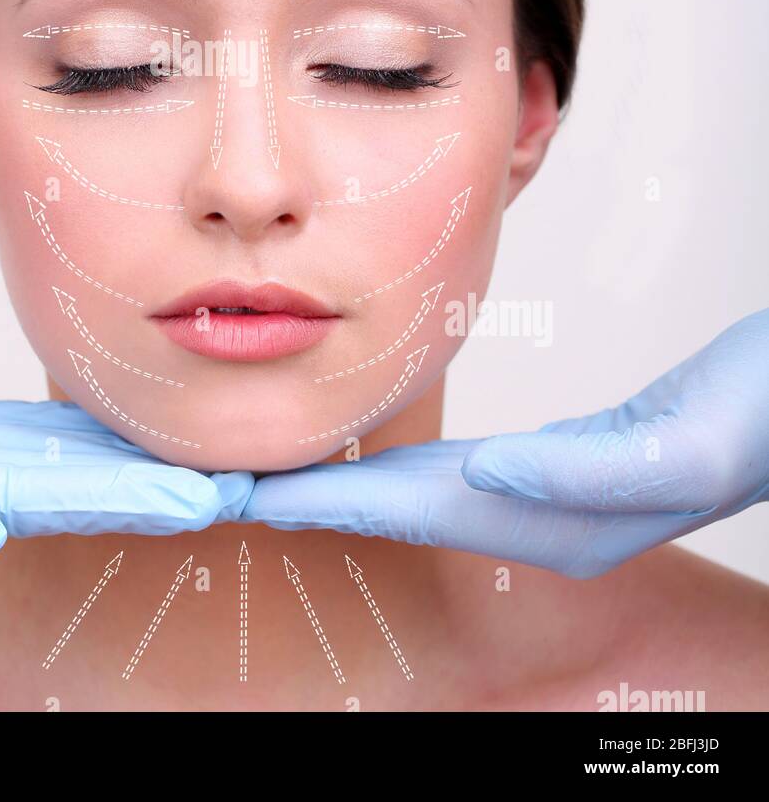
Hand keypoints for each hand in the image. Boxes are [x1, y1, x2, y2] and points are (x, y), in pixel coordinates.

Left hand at [239, 309, 768, 578]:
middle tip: (225, 484)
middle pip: (396, 511)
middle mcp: (539, 522)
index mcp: (555, 520)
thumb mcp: (682, 446)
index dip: (323, 500)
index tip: (243, 494)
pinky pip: (447, 479)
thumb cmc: (751, 419)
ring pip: (417, 498)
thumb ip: (585, 472)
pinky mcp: (555, 473)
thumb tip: (488, 476)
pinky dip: (391, 471)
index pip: (409, 509)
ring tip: (272, 475)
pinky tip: (366, 459)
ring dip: (341, 487)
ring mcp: (547, 504)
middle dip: (311, 501)